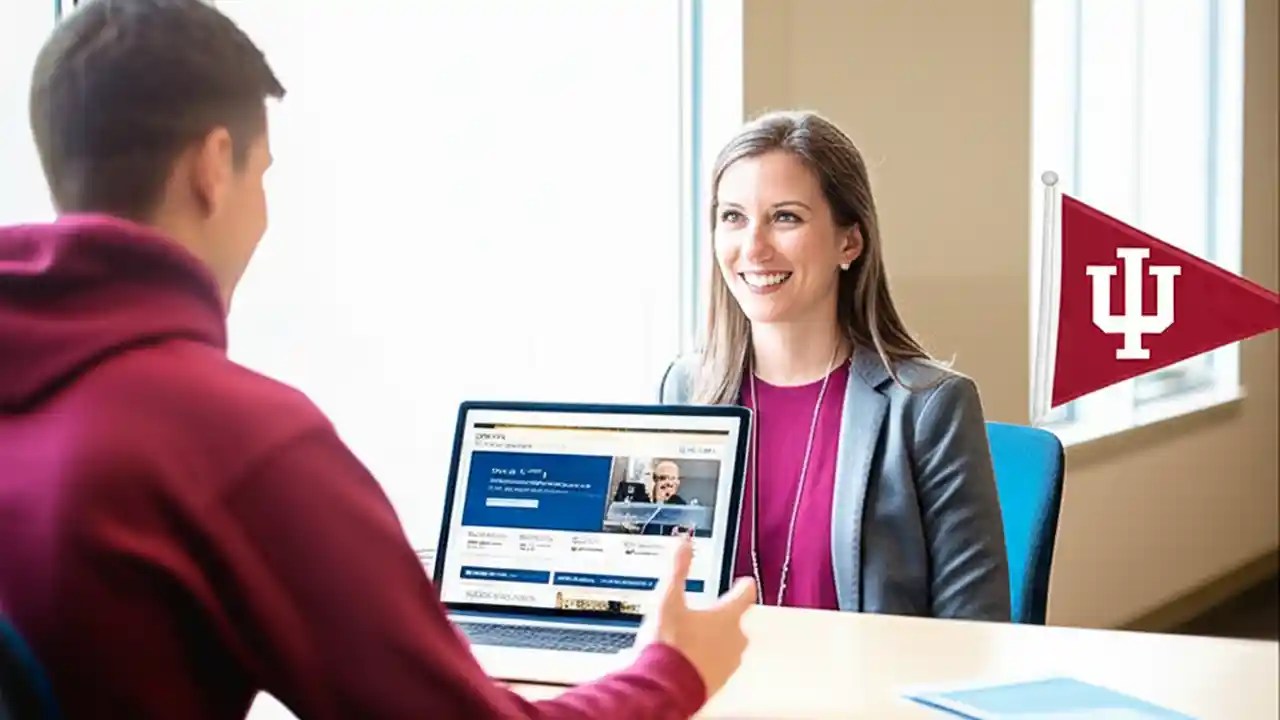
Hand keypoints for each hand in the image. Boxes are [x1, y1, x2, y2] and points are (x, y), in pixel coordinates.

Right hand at [637, 537, 755, 698]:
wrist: (664, 687)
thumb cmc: (670, 645)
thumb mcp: (669, 598)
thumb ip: (678, 569)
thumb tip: (684, 543)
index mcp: (726, 617)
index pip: (745, 595)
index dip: (744, 586)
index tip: (745, 582)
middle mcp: (734, 641)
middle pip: (737, 622)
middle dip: (724, 616)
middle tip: (708, 612)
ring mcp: (728, 664)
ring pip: (728, 646)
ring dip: (715, 639)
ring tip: (693, 637)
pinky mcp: (718, 682)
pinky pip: (718, 665)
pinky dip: (707, 659)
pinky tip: (690, 659)